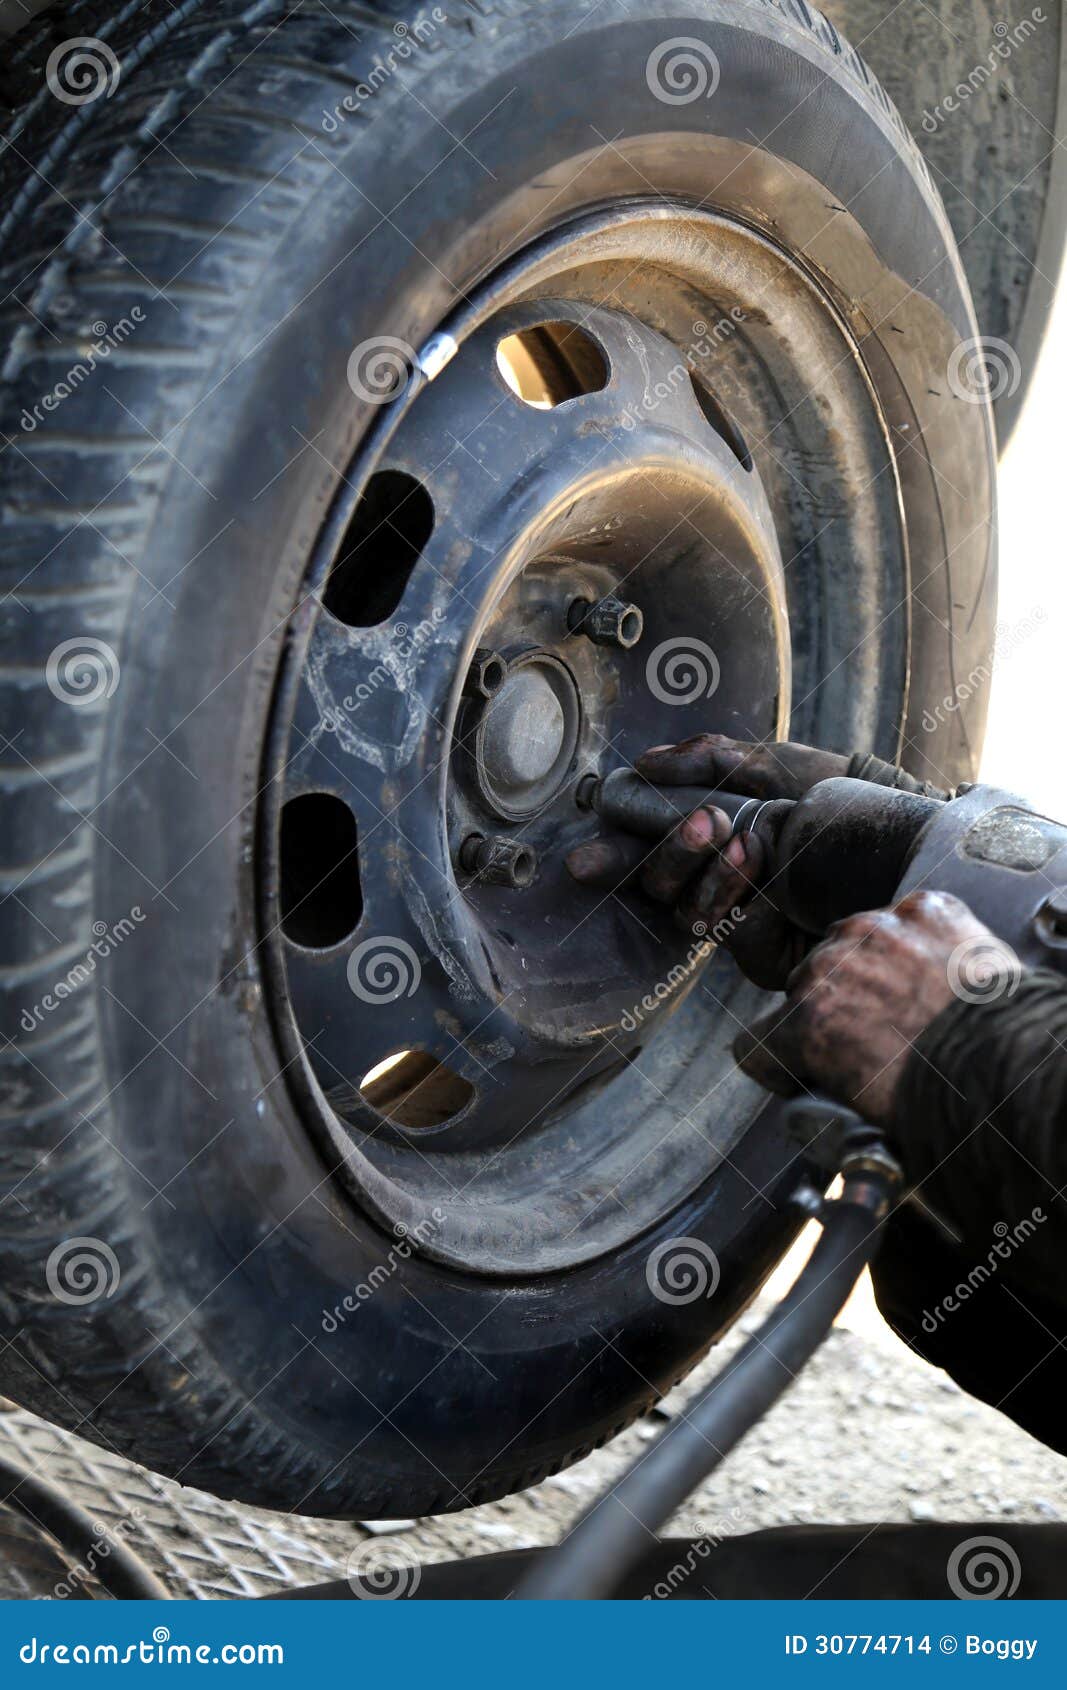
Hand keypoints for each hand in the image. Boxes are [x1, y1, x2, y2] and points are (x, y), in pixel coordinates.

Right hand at [566, 734, 849, 987]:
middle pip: (657, 887)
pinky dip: (738, 897)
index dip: (613, 860)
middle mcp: (708, 883)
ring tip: (746, 840)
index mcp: (699, 841)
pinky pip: (731, 932)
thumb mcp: (765, 762)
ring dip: (707, 876)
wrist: (885, 826)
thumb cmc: (823, 789)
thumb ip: (705, 760)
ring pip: (687, 912)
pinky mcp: (764, 950)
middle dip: (670, 855)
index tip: (583, 861)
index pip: (641, 855)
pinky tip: (760, 864)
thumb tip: (643, 764)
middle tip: (705, 821)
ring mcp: (735, 916)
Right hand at [734, 890, 999, 1123]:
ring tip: (917, 999)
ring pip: (852, 944)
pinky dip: (920, 939)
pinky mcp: (926, 909)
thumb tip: (811, 1106)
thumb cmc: (949, 1103)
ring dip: (873, 968)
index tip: (808, 1071)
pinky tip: (942, 970)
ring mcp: (878, 930)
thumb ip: (818, 1103)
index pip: (756, 1042)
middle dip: (835, 1010)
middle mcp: (830, 968)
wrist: (1020, 1067)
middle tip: (880, 1038)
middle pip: (807, 987)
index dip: (782, 1063)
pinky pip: (906, 917)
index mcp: (807, 1025)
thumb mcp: (860, 1123)